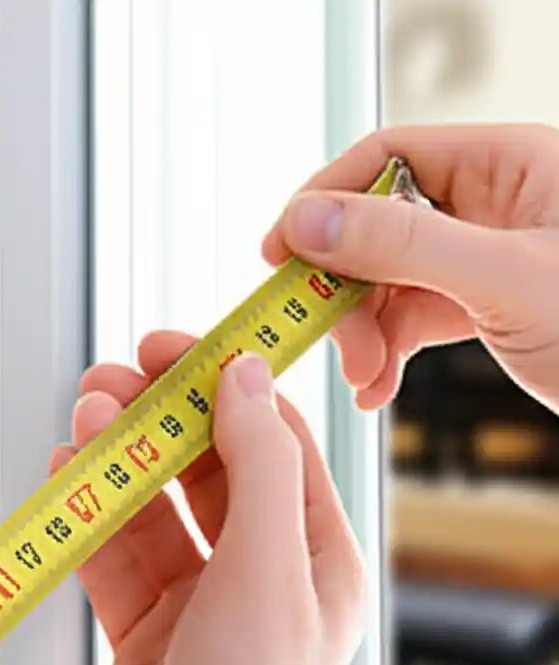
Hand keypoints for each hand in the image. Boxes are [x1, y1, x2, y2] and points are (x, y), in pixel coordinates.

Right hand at [60, 332, 364, 664]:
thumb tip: (244, 376)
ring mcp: (198, 599)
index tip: (174, 348)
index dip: (220, 384)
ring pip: (151, 506)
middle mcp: (257, 571)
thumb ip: (256, 466)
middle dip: (154, 420)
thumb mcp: (266, 572)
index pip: (270, 440)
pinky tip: (66, 483)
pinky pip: (112, 554)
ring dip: (114, 463)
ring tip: (81, 425)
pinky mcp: (143, 628)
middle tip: (111, 381)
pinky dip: (86, 517)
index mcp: (312, 553)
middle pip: (202, 467)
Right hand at [263, 124, 558, 412]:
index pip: (386, 156)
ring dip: (361, 328)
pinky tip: (377, 384)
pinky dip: (386, 350)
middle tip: (319, 331)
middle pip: (377, 222)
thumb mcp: (504, 281)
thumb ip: (401, 246)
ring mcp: (489, 254)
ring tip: (362, 374)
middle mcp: (494, 201)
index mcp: (508, 163)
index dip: (324, 199)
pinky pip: (414, 314)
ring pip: (389, 276)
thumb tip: (305, 221)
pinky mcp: (487, 302)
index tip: (280, 251)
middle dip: (344, 284)